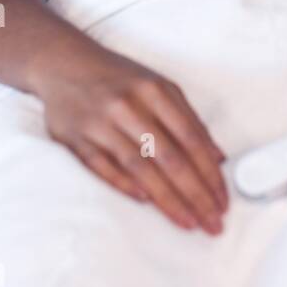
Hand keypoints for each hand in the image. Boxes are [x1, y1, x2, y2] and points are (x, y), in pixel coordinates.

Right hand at [35, 42, 228, 233]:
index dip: (209, 173)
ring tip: (189, 222)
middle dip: (195, 194)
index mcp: (154, 90)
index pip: (190, 138)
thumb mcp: (159, 86)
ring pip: (140, 168)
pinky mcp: (76, 139)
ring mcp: (100, 123)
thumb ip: (188, 118)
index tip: (223, 199)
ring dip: (168, 200)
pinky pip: (104, 169)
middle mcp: (128, 106)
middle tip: (214, 222)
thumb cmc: (120, 79)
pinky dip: (126, 186)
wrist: (64, 64)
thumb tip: (218, 157)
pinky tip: (147, 203)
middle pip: (169, 158)